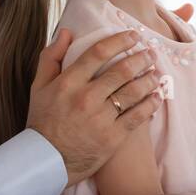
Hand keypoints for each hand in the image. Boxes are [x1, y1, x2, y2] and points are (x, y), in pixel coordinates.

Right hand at [25, 28, 165, 186]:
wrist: (46, 162)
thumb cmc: (42, 121)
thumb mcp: (38, 87)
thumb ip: (51, 57)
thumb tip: (67, 32)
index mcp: (68, 83)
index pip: (98, 52)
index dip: (120, 40)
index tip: (133, 35)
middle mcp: (86, 98)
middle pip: (122, 70)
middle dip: (141, 58)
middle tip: (151, 52)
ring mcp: (101, 118)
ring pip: (133, 92)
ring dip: (149, 79)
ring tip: (156, 72)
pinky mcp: (113, 137)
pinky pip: (138, 116)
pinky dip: (150, 104)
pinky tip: (157, 96)